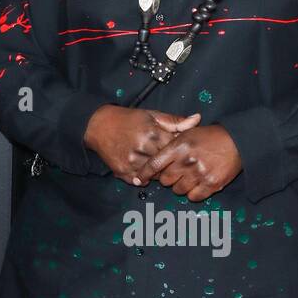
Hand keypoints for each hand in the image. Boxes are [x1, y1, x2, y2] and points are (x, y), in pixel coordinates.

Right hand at [83, 105, 201, 182]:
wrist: (99, 126)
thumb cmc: (129, 119)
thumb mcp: (153, 116)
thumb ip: (176, 121)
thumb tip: (197, 119)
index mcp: (153, 134)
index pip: (176, 150)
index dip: (178, 152)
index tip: (178, 151)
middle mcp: (143, 149)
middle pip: (167, 165)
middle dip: (170, 164)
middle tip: (169, 160)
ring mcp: (132, 162)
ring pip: (154, 176)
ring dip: (158, 173)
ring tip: (155, 163)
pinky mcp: (122, 171)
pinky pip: (140, 181)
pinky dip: (144, 178)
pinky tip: (144, 169)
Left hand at [132, 123, 241, 200]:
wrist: (237, 142)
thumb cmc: (209, 137)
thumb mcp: (188, 132)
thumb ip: (169, 143)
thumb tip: (152, 156)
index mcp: (179, 146)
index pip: (154, 164)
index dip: (144, 173)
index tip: (139, 179)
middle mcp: (187, 161)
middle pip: (165, 180)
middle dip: (167, 177)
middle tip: (176, 172)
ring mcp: (199, 174)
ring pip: (178, 190)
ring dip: (180, 186)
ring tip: (188, 177)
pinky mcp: (211, 184)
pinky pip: (193, 197)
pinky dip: (192, 193)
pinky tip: (197, 184)